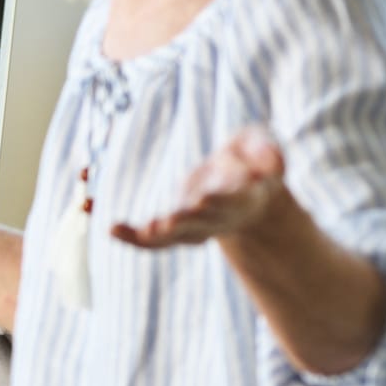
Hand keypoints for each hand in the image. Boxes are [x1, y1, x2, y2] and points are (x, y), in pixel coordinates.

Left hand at [112, 125, 286, 249]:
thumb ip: (267, 151)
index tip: (204, 198)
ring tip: (143, 231)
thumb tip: (272, 160)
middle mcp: (220, 217)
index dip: (219, 201)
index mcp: (245, 197)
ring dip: (159, 236)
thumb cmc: (251, 157)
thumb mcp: (261, 144)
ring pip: (177, 236)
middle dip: (185, 221)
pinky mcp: (177, 228)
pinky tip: (113, 230)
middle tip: (165, 222)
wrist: (244, 184)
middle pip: (203, 223)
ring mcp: (197, 226)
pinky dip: (134, 238)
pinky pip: (155, 240)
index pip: (233, 201)